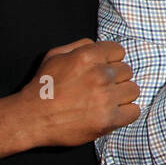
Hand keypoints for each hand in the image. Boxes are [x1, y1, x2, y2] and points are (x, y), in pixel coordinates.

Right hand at [24, 39, 139, 146]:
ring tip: (106, 100)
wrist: (31, 118)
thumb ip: (80, 45)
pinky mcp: (109, 120)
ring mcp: (105, 98)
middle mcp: (99, 75)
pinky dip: (126, 112)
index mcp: (88, 56)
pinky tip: (112, 112)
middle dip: (116, 78)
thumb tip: (99, 45)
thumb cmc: (42, 86)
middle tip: (100, 88)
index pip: (119, 51)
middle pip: (127, 71)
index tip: (102, 69)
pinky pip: (134, 111)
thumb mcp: (54, 56)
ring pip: (133, 89)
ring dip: (122, 95)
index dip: (111, 60)